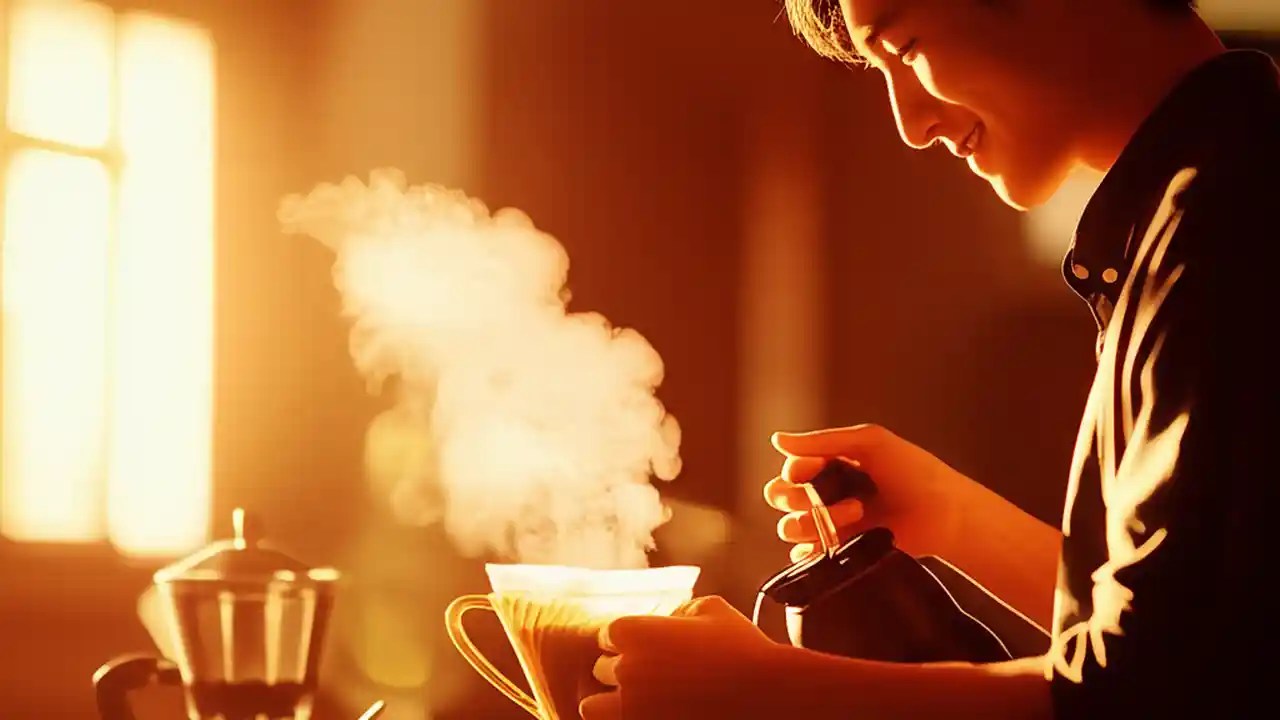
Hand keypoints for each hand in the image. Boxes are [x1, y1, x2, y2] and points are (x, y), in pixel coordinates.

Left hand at [578, 596, 788, 719]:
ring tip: (641, 705)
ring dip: (611, 704)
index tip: (649, 651)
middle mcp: (626, 669)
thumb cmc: (744, 650)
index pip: (608, 636)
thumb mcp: (713, 610)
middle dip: (622, 673)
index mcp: (636, 632)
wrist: (768, 698)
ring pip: (593, 707)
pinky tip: (654, 715)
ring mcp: (630, 707)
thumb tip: (667, 619)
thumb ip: (678, 609)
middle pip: (601, 670)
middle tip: (655, 679)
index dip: (627, 643)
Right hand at [764, 424, 982, 561]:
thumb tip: (776, 439)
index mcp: (831, 465)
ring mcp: (833, 526)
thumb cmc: (914, 473)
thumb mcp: (869, 442)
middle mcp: (828, 494)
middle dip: (797, 497)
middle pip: (780, 496)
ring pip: (789, 526)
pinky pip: (804, 557)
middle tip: (831, 496)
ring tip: (855, 514)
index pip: (790, 468)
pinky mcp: (841, 553)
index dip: (796, 471)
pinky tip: (832, 543)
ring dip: (814, 520)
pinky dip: (809, 551)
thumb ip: (821, 440)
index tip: (813, 471)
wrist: (946, 517)